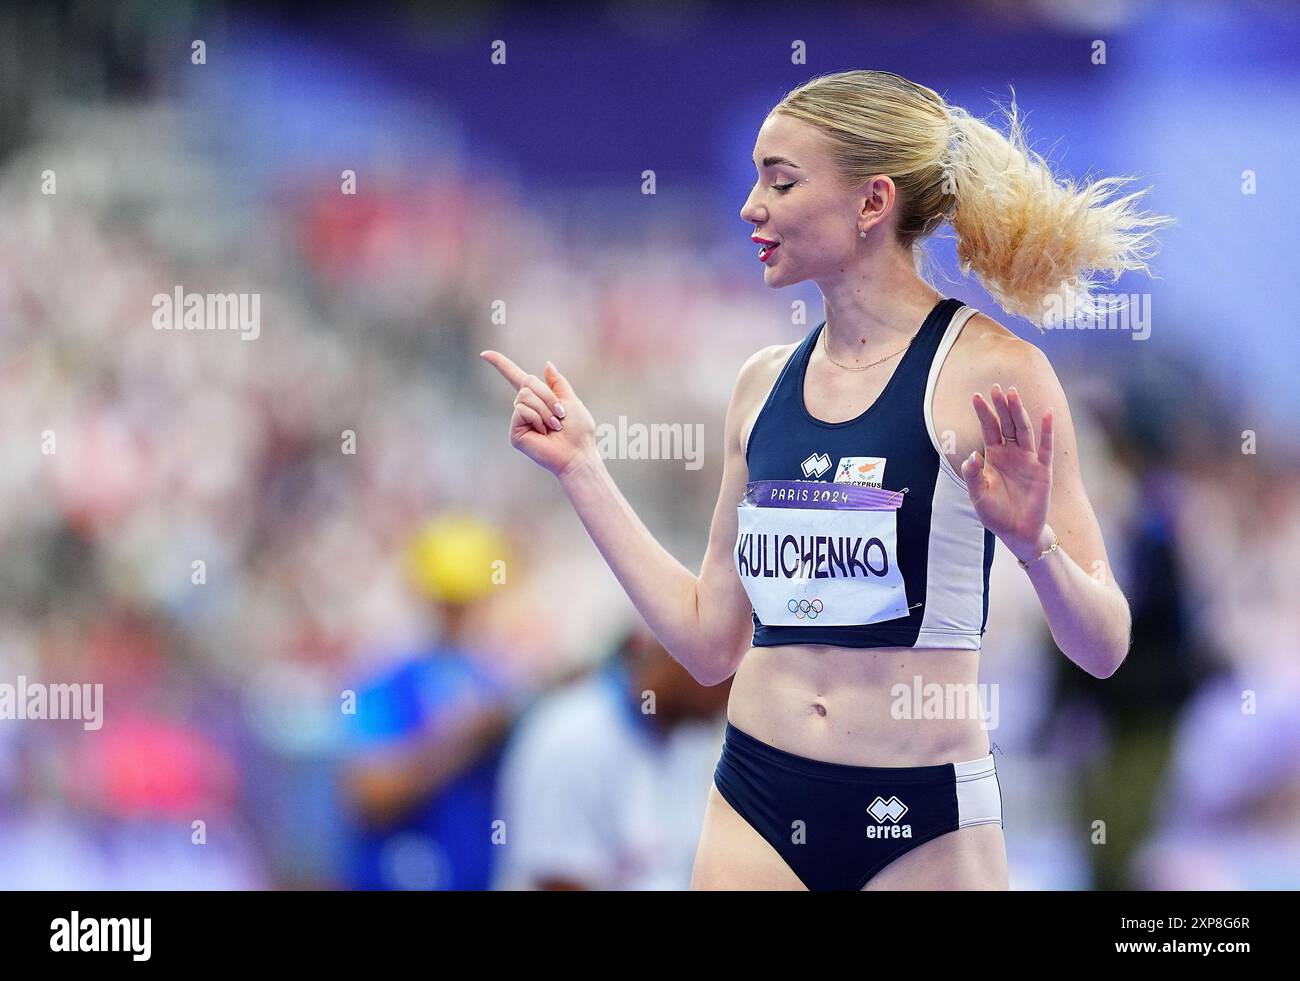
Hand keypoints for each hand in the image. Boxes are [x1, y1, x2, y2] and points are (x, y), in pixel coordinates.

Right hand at [480, 351, 597, 478]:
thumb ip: (558, 383)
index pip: (515, 378)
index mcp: (537, 399)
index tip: (484, 354)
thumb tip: (546, 364)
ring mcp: (518, 420)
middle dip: (547, 395)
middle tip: (560, 413)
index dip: (501, 364)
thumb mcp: (570, 400)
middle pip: (527, 382)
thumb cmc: (578, 431)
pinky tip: (543, 432)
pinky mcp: (515, 432)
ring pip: (525, 396)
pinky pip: (522, 410)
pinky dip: (537, 418)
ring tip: (554, 426)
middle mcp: (524, 408)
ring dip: (545, 409)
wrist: (577, 453)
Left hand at [960, 383, 1053, 559]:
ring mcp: (1028, 460)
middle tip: (995, 387)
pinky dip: (1046, 431)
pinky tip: (1047, 414)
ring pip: (1024, 430)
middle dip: (1001, 406)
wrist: (1017, 532)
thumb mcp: (978, 495)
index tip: (976, 396)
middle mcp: (1011, 453)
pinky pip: (1045, 447)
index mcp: (994, 456)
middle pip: (1007, 424)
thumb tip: (971, 455)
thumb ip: (973, 475)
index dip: (984, 413)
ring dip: (1018, 412)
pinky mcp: (1042, 470)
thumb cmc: (996, 513)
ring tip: (1012, 394)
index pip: (989, 429)